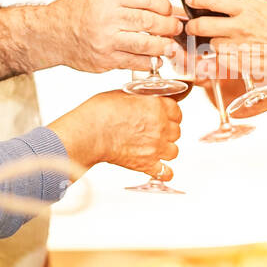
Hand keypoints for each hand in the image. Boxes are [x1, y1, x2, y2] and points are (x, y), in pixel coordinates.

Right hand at [48, 90, 181, 178]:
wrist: (90, 133)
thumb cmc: (100, 112)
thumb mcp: (124, 94)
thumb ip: (141, 98)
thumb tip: (143, 100)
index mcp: (157, 107)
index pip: (177, 111)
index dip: (171, 114)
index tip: (167, 116)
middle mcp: (160, 127)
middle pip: (176, 131)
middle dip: (168, 131)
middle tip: (157, 131)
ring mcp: (155, 147)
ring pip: (174, 151)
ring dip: (166, 149)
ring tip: (156, 147)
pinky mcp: (146, 164)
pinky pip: (164, 172)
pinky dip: (164, 172)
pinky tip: (160, 169)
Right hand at [49, 0, 182, 72]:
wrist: (50, 33)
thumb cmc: (75, 12)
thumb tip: (159, 7)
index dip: (165, 6)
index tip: (170, 10)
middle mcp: (107, 19)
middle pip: (149, 22)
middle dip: (169, 25)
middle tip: (177, 27)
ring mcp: (106, 42)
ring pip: (146, 45)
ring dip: (163, 45)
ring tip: (170, 44)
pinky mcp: (105, 61)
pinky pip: (135, 62)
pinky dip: (149, 61)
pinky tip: (155, 58)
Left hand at [182, 0, 266, 81]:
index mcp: (248, 9)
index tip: (191, 0)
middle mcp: (240, 27)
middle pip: (202, 25)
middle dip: (192, 26)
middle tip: (192, 26)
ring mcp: (240, 48)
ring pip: (211, 45)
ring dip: (212, 42)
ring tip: (220, 41)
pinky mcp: (242, 65)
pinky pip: (222, 60)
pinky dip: (223, 57)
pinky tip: (232, 54)